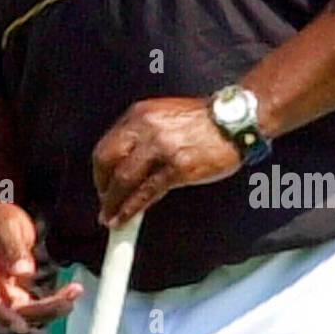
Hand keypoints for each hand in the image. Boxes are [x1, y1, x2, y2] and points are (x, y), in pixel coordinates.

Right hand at [0, 196, 81, 329]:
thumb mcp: (4, 224)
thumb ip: (12, 246)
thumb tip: (22, 272)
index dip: (4, 316)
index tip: (23, 324)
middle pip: (12, 311)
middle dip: (41, 311)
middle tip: (68, 300)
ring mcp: (4, 289)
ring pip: (26, 311)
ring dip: (51, 308)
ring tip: (74, 292)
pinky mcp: (18, 288)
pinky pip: (35, 303)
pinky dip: (53, 300)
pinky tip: (71, 291)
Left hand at [93, 96, 241, 227]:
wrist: (234, 122)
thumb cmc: (203, 121)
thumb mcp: (163, 117)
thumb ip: (142, 135)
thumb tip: (125, 163)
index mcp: (139, 114)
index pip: (107, 145)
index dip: (100, 170)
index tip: (102, 184)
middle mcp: (145, 128)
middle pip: (108, 161)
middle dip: (102, 187)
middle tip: (104, 203)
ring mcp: (161, 147)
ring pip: (124, 179)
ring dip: (112, 203)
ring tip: (110, 217)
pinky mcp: (178, 167)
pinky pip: (147, 192)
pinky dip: (131, 209)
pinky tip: (125, 219)